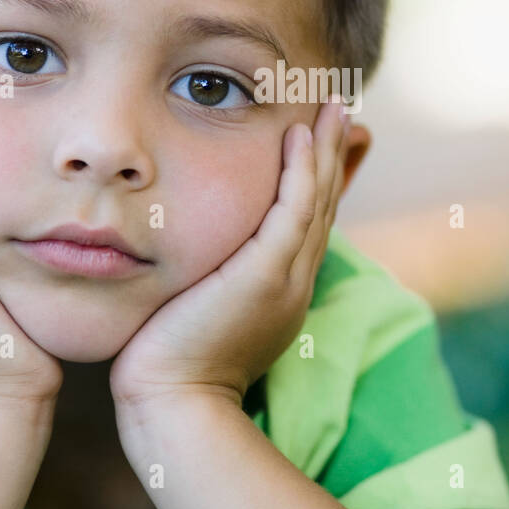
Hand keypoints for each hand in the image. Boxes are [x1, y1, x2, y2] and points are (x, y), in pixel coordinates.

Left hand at [109, 97, 351, 409]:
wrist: (172, 400)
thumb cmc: (169, 359)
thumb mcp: (198, 307)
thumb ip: (207, 275)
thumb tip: (194, 251)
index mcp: (281, 289)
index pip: (308, 223)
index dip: (319, 180)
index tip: (320, 141)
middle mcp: (293, 280)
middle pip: (323, 205)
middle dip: (332, 155)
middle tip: (339, 110)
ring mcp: (286, 278)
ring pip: (315, 201)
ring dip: (325, 150)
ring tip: (330, 107)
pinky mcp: (266, 275)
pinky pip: (293, 211)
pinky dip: (301, 171)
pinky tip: (300, 135)